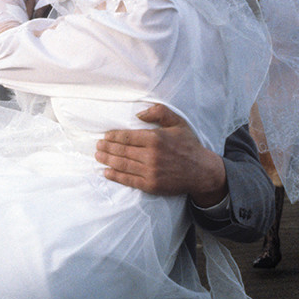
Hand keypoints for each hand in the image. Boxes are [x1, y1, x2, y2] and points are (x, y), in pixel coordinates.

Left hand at [95, 104, 227, 206]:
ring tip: (98, 156)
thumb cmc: (188, 145)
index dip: (113, 136)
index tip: (105, 136)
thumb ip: (159, 112)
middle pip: (121, 150)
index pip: (127, 137)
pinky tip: (106, 172)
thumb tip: (138, 114)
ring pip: (122, 164)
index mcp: (155, 138)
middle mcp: (151, 155)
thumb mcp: (178, 123)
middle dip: (106, 147)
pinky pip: (128, 180)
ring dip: (107, 160)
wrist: (201, 172)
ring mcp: (150, 172)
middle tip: (97, 145)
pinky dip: (115, 176)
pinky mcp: (151, 185)